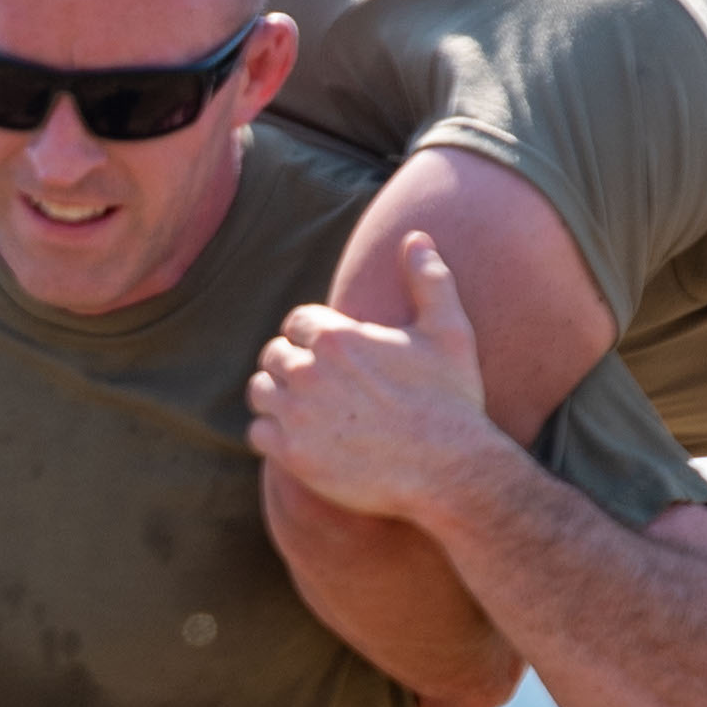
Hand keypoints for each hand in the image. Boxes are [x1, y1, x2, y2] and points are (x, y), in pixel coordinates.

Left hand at [247, 232, 507, 521]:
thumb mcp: (448, 331)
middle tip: (315, 384)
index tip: (327, 352)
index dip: (311, 335)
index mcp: (337, 336)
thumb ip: (429, 279)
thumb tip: (416, 237)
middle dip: (292, 364)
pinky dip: (270, 434)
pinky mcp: (292, 454)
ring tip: (300, 408)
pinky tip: (296, 438)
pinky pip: (257, 434)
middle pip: (274, 355)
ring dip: (275, 396)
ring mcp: (296, 414)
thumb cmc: (450, 400)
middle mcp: (308, 371)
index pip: (297, 322)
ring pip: (260, 391)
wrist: (447, 469)